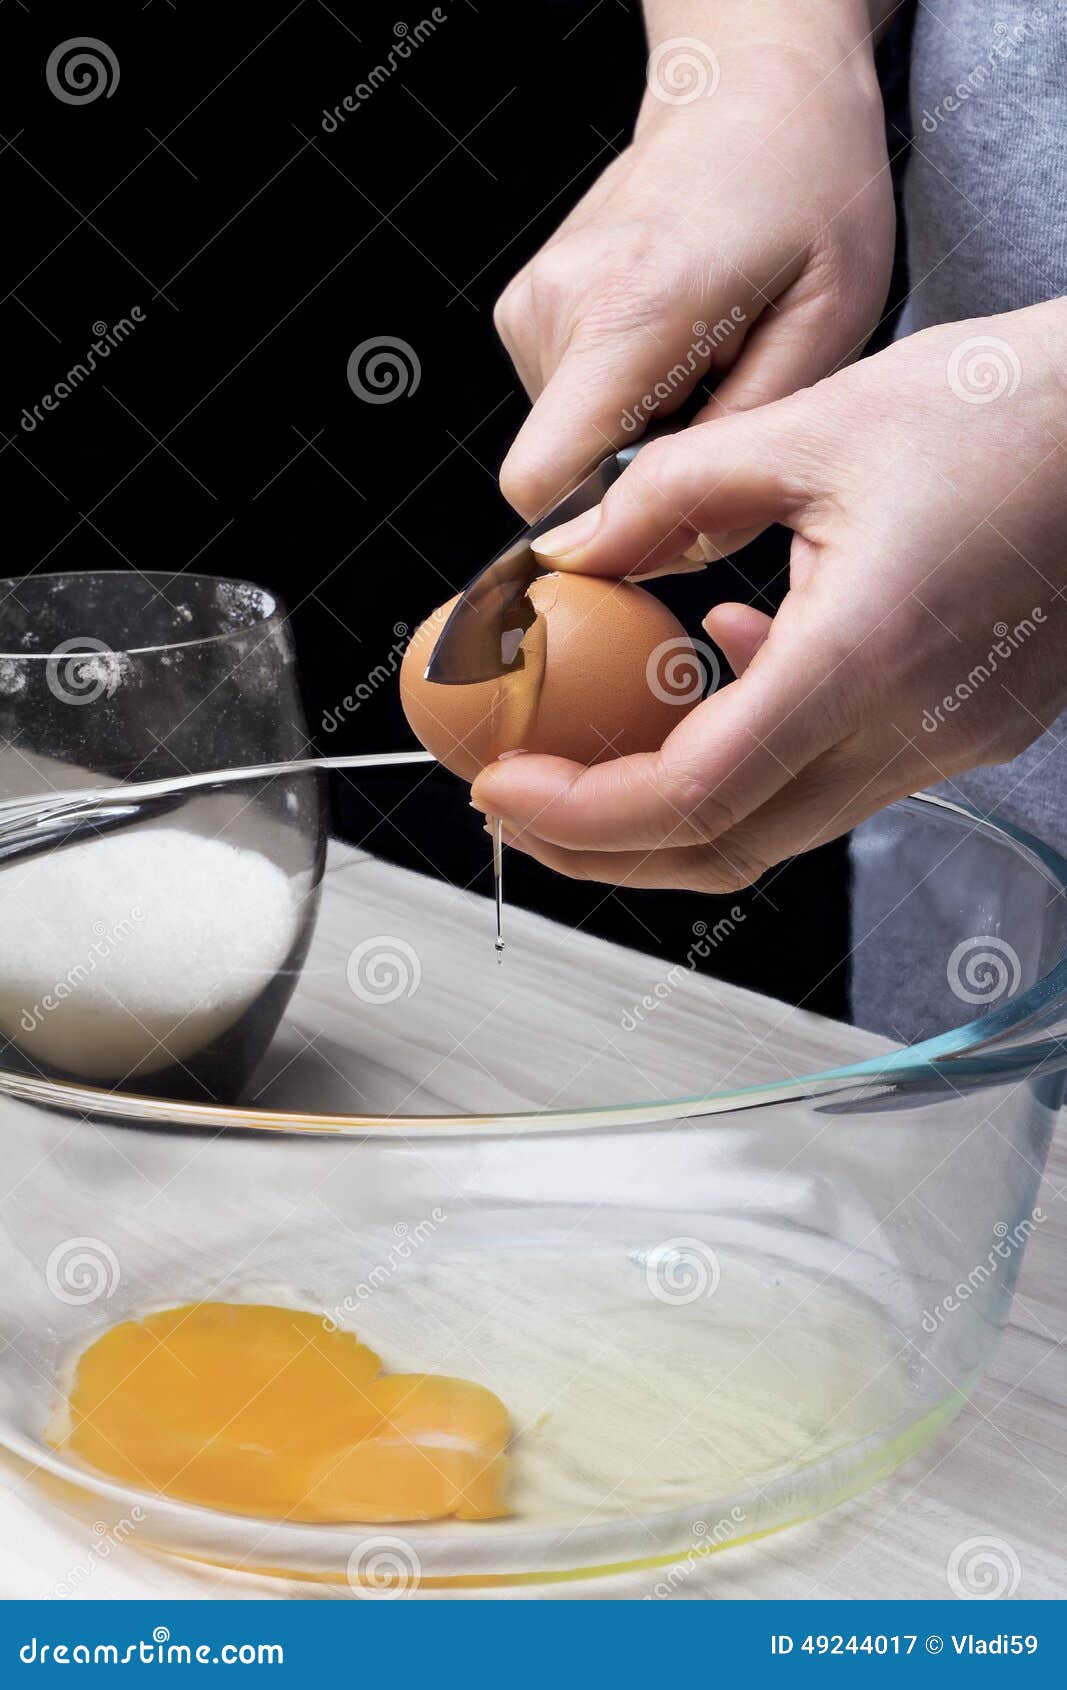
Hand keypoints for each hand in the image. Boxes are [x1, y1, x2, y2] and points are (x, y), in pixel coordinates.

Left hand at [470, 304, 1066, 890]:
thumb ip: (665, 496)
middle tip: (515, 799)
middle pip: (728, 847)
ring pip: (779, 824)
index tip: (503, 786)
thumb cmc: (1008, 409)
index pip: (697, 793)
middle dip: (603, 839)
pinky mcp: (966, 734)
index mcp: (866, 653)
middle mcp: (913, 729)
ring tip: (590, 743)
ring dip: (672, 801)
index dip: (581, 813)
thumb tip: (561, 552)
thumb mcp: (809, 424)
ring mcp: (948, 746)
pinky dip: (756, 750)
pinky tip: (729, 657)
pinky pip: (836, 776)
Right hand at [494, 0, 894, 520]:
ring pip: (566, 443)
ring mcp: (531, 303)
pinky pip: (565, 404)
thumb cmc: (809, 192)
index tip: (659, 524)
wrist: (754, 89)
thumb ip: (749, 441)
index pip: (541, 481)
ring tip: (702, 365)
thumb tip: (688, 541)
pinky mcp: (527, 308)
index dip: (592, 533)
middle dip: (639, 476)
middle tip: (718, 415)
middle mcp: (559, 304)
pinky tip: (671, 347)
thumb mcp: (827, 322)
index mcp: (632, 310)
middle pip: (564, 473)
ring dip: (635, 432)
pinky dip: (619, 400)